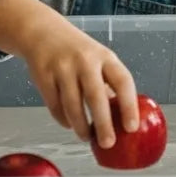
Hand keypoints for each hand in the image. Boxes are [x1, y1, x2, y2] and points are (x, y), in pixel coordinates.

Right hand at [16, 18, 137, 149]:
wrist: (44, 33)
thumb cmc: (79, 52)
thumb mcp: (100, 60)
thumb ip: (109, 85)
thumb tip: (121, 118)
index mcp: (105, 57)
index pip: (123, 82)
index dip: (129, 106)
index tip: (132, 127)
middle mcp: (85, 61)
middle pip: (96, 96)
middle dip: (103, 123)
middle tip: (108, 143)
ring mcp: (62, 68)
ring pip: (72, 105)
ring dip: (80, 126)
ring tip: (86, 137)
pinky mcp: (43, 76)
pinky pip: (54, 105)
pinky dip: (63, 119)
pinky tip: (69, 125)